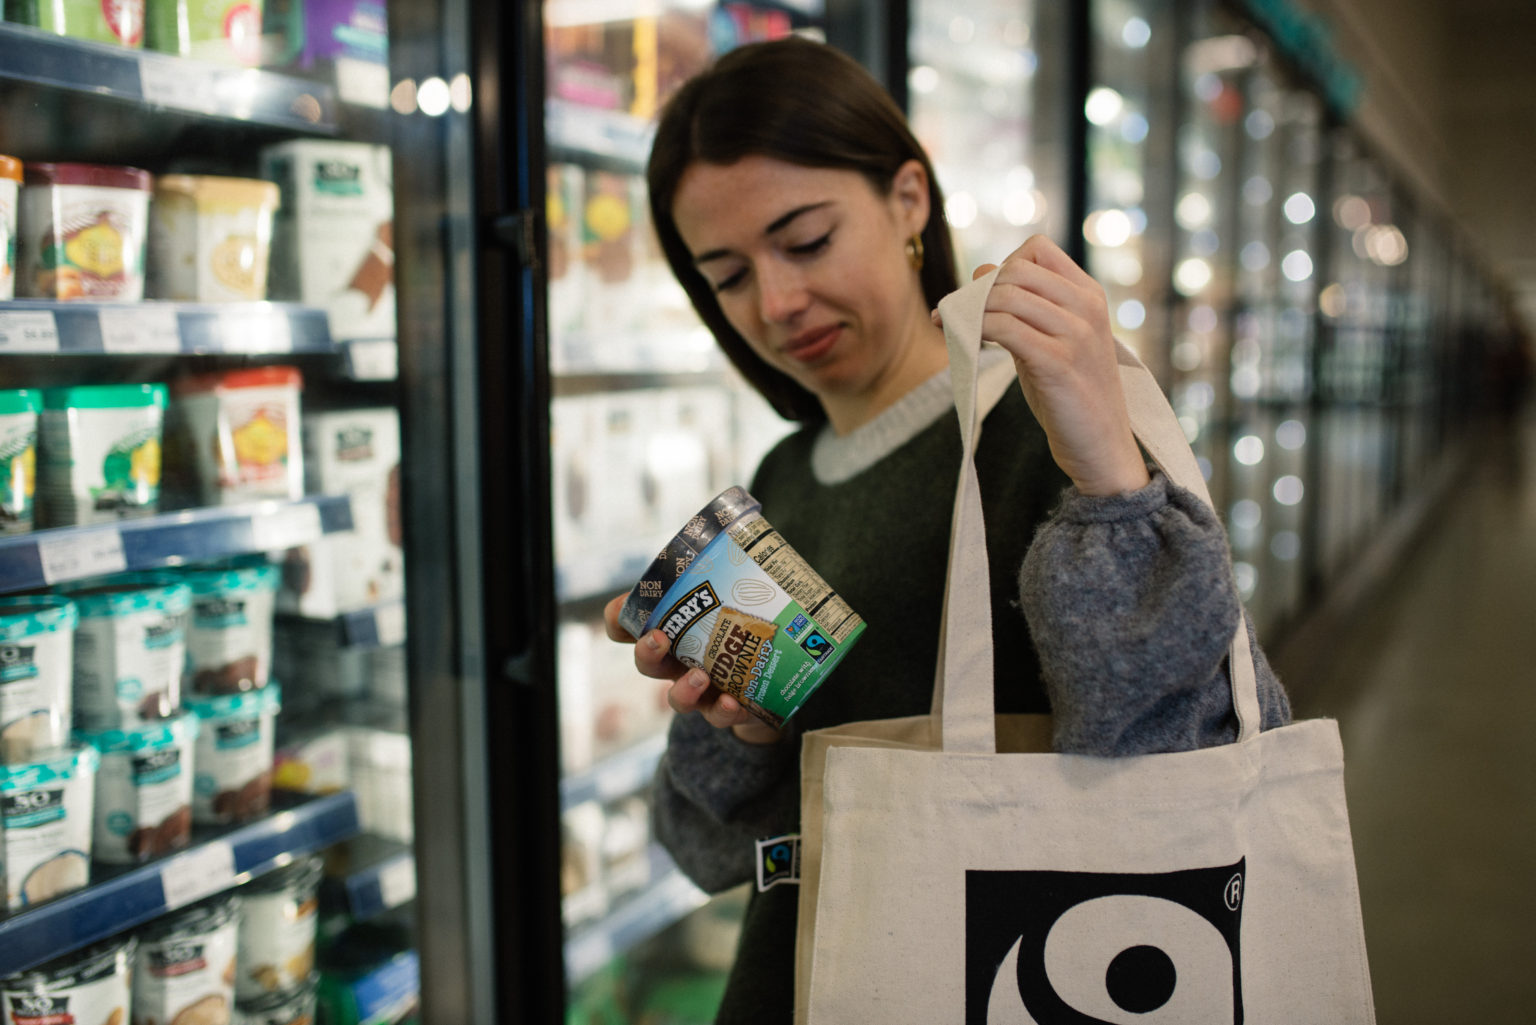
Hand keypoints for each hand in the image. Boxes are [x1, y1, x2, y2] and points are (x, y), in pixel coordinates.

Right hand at [602, 594, 782, 743]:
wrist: (774, 681)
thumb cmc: (745, 629)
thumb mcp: (736, 599)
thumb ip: (732, 576)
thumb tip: (742, 539)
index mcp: (675, 631)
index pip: (631, 626)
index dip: (618, 619)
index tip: (619, 611)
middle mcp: (679, 663)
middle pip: (647, 663)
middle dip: (646, 653)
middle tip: (659, 639)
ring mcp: (702, 691)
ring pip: (678, 698)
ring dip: (683, 690)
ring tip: (699, 678)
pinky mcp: (727, 709)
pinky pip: (718, 716)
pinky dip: (722, 711)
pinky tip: (733, 702)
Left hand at [937, 235, 1149, 496]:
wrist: (1101, 445)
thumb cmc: (1071, 394)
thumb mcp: (1055, 339)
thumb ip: (1026, 307)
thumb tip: (981, 271)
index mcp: (1089, 294)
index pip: (1037, 249)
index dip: (1002, 266)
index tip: (986, 296)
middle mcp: (1087, 307)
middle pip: (1016, 270)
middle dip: (977, 289)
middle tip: (953, 313)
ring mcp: (1075, 333)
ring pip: (1005, 297)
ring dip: (968, 310)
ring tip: (949, 326)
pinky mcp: (1057, 362)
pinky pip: (1002, 328)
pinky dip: (974, 330)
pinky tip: (964, 343)